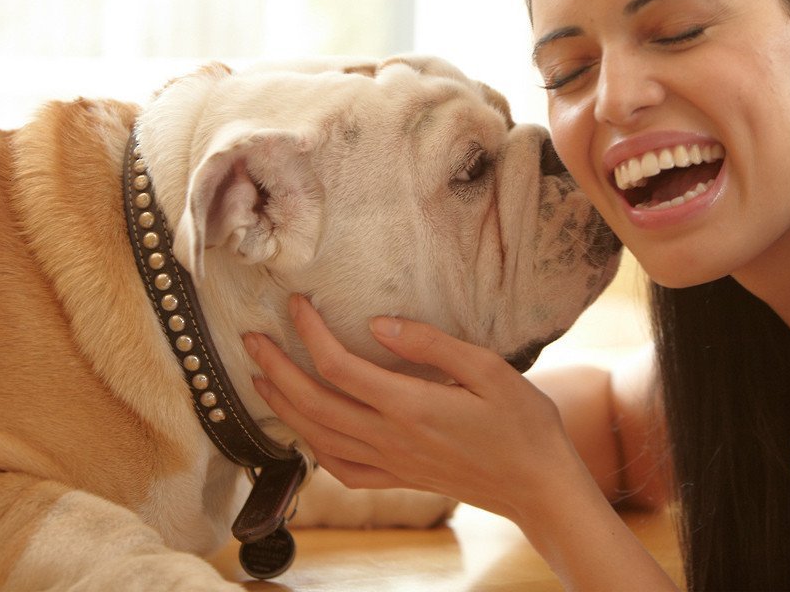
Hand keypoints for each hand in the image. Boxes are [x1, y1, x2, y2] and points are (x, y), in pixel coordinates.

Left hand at [243, 295, 594, 521]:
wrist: (537, 485)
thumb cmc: (523, 424)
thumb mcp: (489, 370)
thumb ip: (432, 345)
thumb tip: (380, 324)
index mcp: (411, 406)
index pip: (340, 366)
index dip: (309, 332)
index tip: (296, 304)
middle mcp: (392, 438)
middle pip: (315, 403)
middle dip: (276, 368)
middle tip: (251, 338)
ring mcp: (392, 463)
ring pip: (319, 438)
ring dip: (283, 407)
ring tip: (261, 379)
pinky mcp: (400, 479)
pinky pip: (342, 469)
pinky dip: (313, 449)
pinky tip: (305, 433)